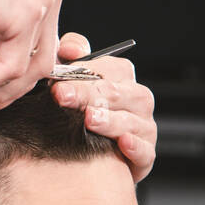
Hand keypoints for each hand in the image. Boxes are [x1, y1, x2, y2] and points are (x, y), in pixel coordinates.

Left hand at [48, 32, 156, 181]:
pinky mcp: (145, 155)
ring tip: (88, 119)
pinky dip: (135, 147)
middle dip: (87, 93)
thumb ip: (71, 55)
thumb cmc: (80, 111)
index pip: (108, 68)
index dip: (84, 70)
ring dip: (109, 120)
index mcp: (122, 77)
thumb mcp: (73, 79)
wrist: (86, 156)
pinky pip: (145, 150)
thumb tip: (71, 48)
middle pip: (116, 93)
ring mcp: (144, 127)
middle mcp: (137, 99)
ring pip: (130, 121)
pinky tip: (123, 142)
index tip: (59, 78)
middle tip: (62, 95)